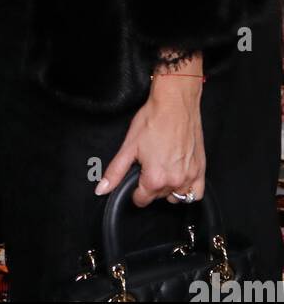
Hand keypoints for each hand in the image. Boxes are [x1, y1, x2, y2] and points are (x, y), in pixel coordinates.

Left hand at [95, 75, 204, 207]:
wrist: (175, 104)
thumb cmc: (153, 120)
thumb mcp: (128, 146)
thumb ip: (115, 171)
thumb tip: (102, 189)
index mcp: (155, 178)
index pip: (142, 199)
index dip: (135, 192)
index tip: (135, 182)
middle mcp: (174, 181)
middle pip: (158, 196)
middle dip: (150, 186)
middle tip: (148, 167)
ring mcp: (190, 176)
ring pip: (176, 196)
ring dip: (168, 189)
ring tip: (162, 171)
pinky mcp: (201, 170)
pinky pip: (196, 193)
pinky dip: (188, 190)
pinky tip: (180, 179)